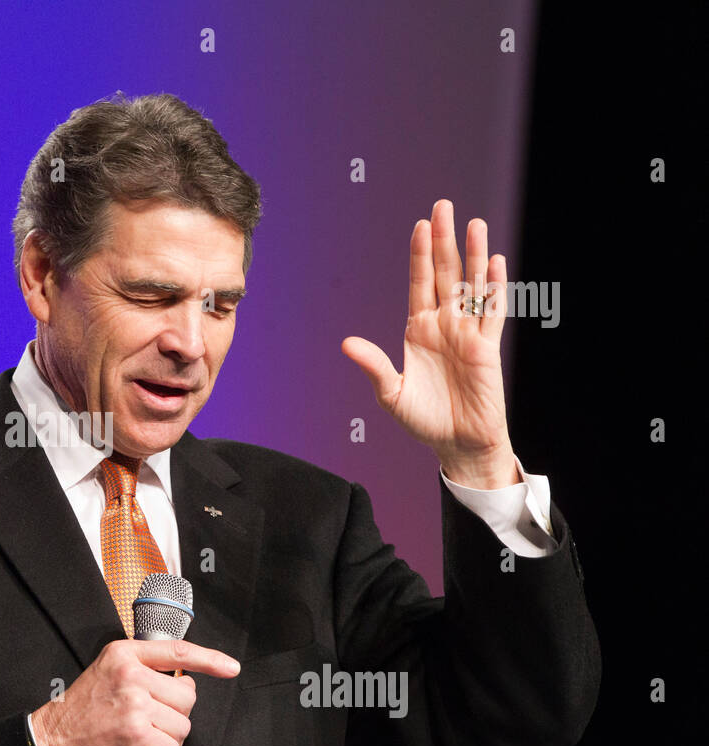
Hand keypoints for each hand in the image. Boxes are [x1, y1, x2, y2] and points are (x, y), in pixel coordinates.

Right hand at [30, 638, 240, 745]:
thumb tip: (182, 679)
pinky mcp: (135, 735)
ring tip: (145, 738)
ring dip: (168, 739)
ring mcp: (134, 705)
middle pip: (186, 697)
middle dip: (175, 715)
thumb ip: (141, 667)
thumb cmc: (81, 710)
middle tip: (151, 720)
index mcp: (124, 654)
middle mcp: (130, 675)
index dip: (209, 659)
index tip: (230, 667)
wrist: (52, 739)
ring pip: (182, 726)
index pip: (177, 652)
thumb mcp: (106, 671)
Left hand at [341, 199, 518, 488]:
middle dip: (443, 240)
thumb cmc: (424, 420)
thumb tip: (347, 343)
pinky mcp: (487, 348)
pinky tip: (494, 262)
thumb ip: (374, 366)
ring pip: (471, 285)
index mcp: (418, 330)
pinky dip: (494, 288)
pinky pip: (492, 312)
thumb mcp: (391, 394)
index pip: (419, 283)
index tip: (419, 225)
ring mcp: (467, 333)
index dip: (419, 255)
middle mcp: (444, 325)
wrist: (457, 444)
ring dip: (473, 254)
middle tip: (443, 205)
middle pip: (444, 273)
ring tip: (474, 224)